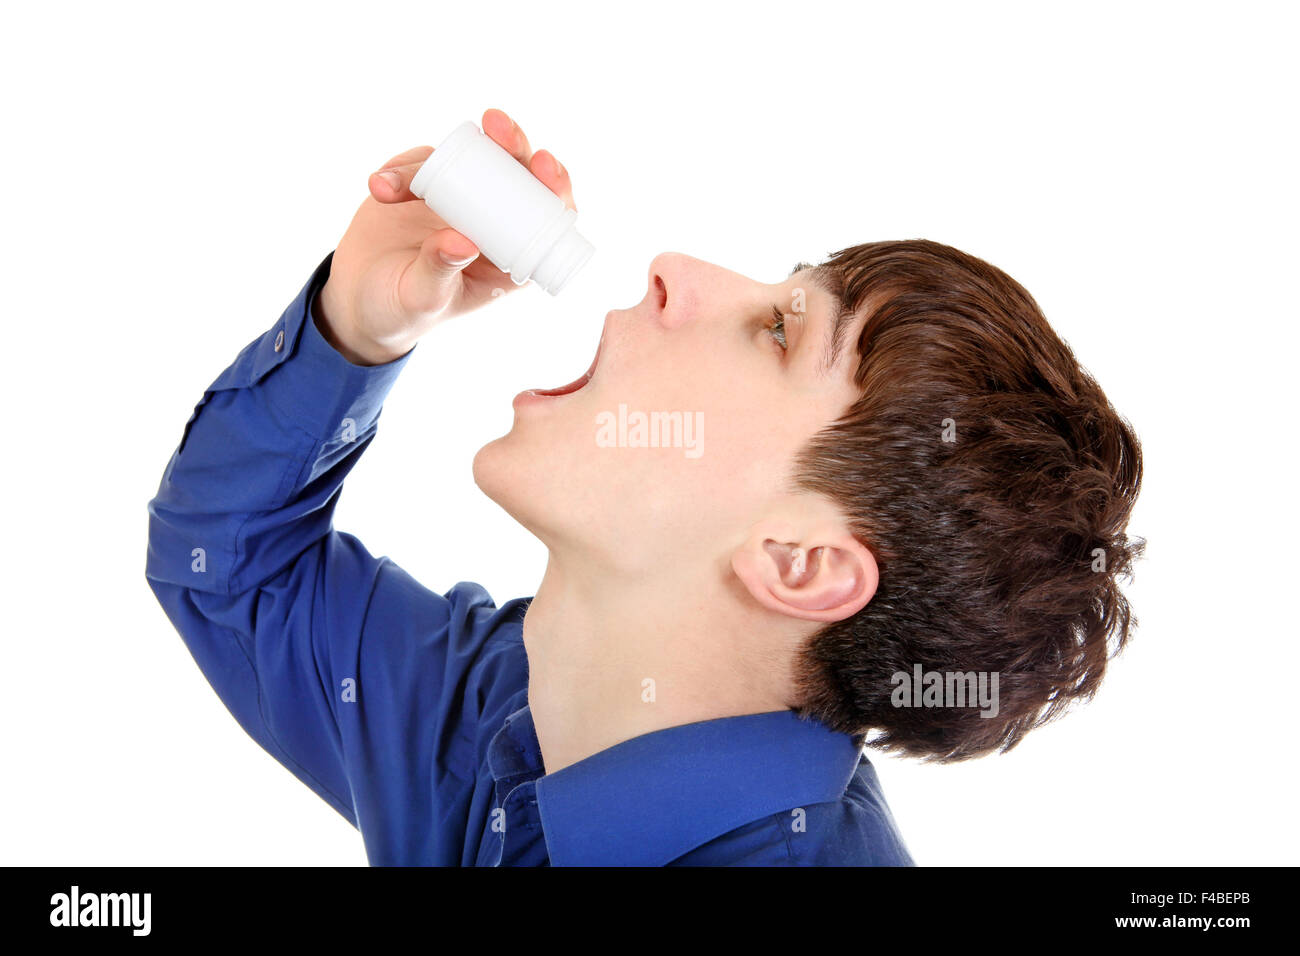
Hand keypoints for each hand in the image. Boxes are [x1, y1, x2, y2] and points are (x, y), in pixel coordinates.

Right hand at [315, 108, 576, 364]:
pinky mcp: (423, 184)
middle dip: (512, 144)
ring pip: (468, 158)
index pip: (547, 216)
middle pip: (517, 172)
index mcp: (510, 256)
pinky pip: (420, 162)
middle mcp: (491, 222)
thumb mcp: (422, 297)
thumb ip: (439, 270)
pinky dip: (400, 169)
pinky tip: (381, 185)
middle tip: (496, 126)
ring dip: (441, 154)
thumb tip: (462, 241)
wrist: (357, 301)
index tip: (543, 165)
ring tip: (398, 185)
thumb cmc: (403, 311)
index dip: (554, 186)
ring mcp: (458, 199)